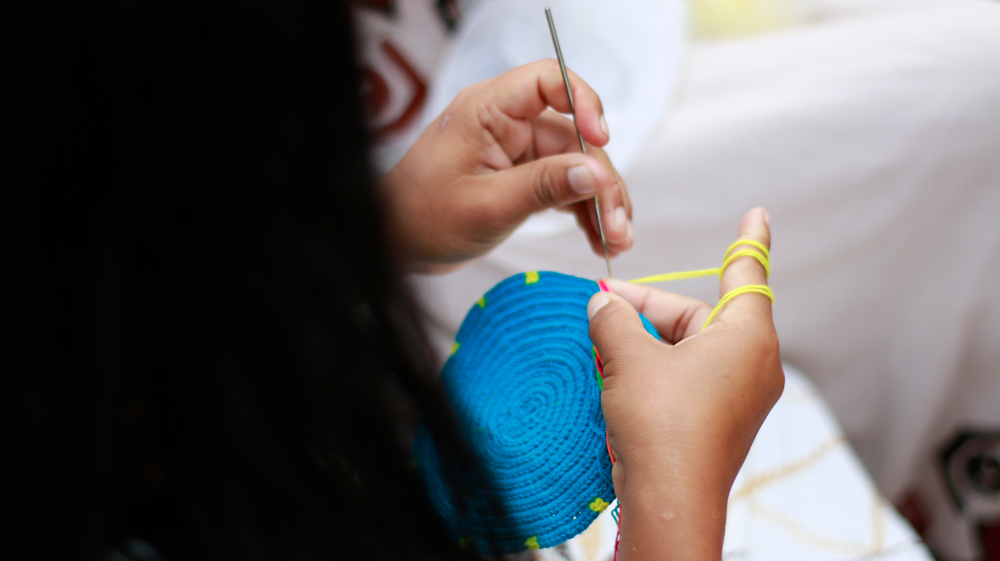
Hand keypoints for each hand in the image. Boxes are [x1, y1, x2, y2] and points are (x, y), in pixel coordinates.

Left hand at [381, 60, 632, 270]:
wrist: (395, 245)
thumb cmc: (424, 218)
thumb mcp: (487, 205)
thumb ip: (543, 186)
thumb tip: (596, 172)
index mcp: (487, 110)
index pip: (548, 81)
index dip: (583, 103)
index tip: (600, 140)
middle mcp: (505, 123)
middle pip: (573, 136)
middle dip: (602, 180)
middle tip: (618, 224)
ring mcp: (515, 150)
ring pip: (576, 165)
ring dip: (600, 200)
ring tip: (616, 239)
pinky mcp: (520, 176)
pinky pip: (564, 184)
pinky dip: (583, 209)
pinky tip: (599, 237)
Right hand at [586, 208, 782, 560]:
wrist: (669, 501)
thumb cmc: (660, 424)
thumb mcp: (628, 358)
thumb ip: (614, 319)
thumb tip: (603, 304)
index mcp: (746, 336)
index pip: (746, 272)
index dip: (749, 240)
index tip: (757, 213)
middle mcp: (752, 363)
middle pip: (698, 316)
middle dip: (648, 309)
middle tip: (603, 307)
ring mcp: (738, 396)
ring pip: (687, 349)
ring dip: (645, 344)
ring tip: (605, 348)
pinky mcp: (720, 421)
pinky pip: (688, 379)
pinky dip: (655, 372)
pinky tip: (619, 377)